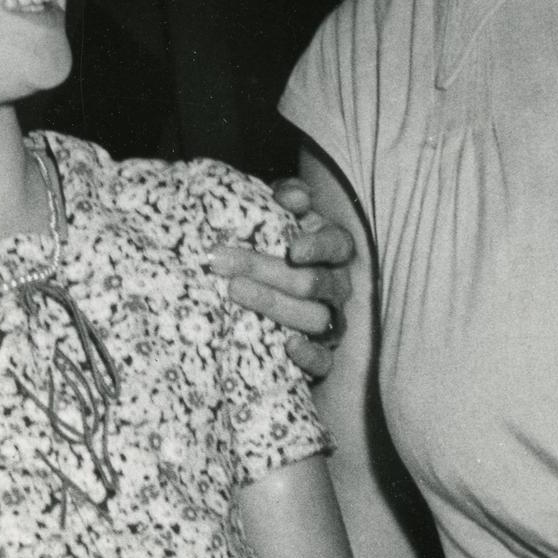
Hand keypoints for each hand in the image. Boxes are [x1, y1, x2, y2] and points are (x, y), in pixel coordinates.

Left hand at [210, 174, 356, 381]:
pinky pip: (325, 360)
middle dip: (265, 270)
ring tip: (234, 291)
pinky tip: (289, 346)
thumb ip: (288, 196)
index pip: (336, 245)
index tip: (293, 249)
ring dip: (274, 305)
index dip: (317, 246)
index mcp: (333, 250)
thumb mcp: (281, 213)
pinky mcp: (323, 354)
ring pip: (314, 317)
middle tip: (220, 261)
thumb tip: (292, 196)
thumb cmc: (276, 240)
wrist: (269, 286)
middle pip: (311, 282)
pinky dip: (311, 355)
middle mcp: (337, 286)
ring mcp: (332, 320)